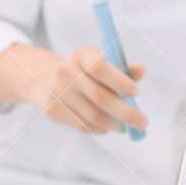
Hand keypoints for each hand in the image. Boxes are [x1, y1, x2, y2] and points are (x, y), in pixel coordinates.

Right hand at [0, 44, 146, 135]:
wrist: (42, 80)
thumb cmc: (83, 72)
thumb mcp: (100, 64)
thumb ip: (122, 69)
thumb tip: (143, 71)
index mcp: (82, 55)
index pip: (100, 67)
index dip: (119, 81)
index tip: (137, 92)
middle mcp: (66, 72)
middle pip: (99, 97)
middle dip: (125, 112)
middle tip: (143, 122)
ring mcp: (57, 92)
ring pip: (92, 116)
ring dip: (113, 125)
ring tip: (125, 127)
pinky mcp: (52, 110)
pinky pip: (82, 125)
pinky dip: (99, 129)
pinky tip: (106, 128)